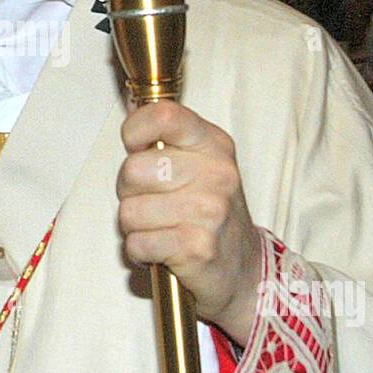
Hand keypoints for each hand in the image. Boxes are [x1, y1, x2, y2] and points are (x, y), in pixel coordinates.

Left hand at [117, 100, 262, 347]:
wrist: (244, 269)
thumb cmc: (209, 212)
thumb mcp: (200, 164)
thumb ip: (167, 138)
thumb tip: (130, 103)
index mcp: (214, 144)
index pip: (163, 115)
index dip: (135, 132)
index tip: (138, 148)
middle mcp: (216, 173)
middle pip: (132, 170)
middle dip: (129, 192)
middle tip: (153, 203)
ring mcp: (209, 211)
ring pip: (128, 211)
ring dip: (134, 226)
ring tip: (159, 228)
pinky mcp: (197, 248)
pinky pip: (136, 243)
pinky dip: (139, 251)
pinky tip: (161, 250)